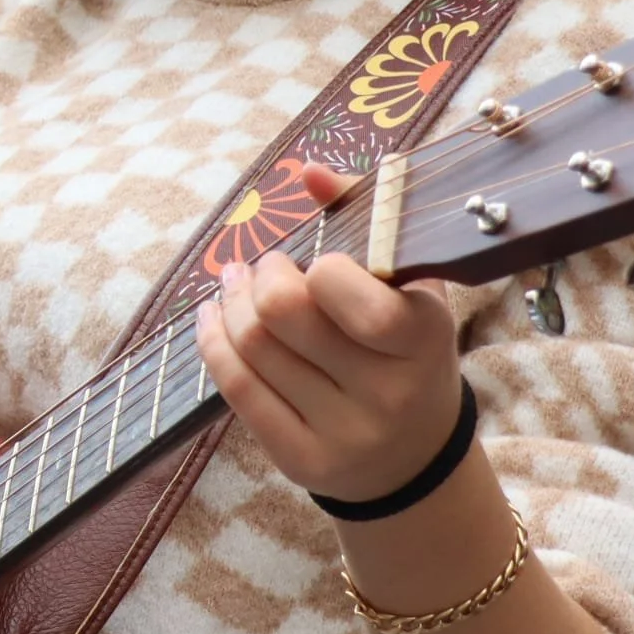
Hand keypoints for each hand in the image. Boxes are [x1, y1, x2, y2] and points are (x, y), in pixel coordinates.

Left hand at [196, 163, 462, 503]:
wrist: (416, 457)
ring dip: (229, 302)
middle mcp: (387, 391)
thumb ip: (368, 217)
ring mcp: (343, 433)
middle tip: (265, 266)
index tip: (315, 261)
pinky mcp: (302, 461)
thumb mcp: (411, 287)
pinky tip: (212, 318)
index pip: (341, 288)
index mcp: (422, 338)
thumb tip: (308, 172)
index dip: (315, 265)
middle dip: (261, 274)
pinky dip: (212, 343)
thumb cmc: (407, 351)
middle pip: (281, 312)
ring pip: (250, 347)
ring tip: (234, 284)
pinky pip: (236, 390)